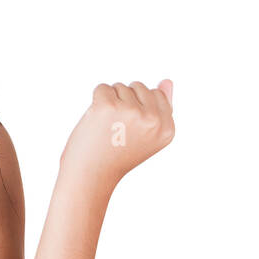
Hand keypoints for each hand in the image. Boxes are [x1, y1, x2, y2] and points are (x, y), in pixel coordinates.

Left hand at [59, 79, 174, 188]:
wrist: (90, 176)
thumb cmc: (115, 156)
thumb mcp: (147, 136)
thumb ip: (160, 109)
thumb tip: (167, 81)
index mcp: (167, 128)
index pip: (157, 95)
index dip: (138, 109)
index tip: (129, 131)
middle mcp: (153, 120)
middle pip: (138, 87)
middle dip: (124, 103)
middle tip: (117, 131)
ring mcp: (131, 112)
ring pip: (119, 87)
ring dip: (109, 104)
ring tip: (106, 129)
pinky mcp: (108, 106)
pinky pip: (102, 88)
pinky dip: (95, 102)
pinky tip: (96, 122)